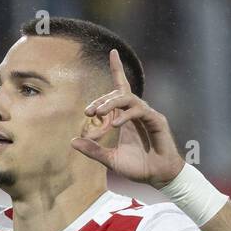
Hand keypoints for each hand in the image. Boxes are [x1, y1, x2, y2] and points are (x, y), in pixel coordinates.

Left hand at [70, 49, 183, 186]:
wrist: (158, 178)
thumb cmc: (138, 168)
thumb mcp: (110, 160)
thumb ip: (93, 150)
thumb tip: (72, 141)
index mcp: (126, 117)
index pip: (121, 88)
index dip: (117, 69)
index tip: (113, 52)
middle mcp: (137, 112)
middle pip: (119, 94)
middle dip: (102, 100)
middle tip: (88, 111)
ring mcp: (148, 115)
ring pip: (128, 99)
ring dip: (111, 104)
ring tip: (98, 113)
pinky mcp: (157, 121)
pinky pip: (140, 111)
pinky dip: (126, 116)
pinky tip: (115, 125)